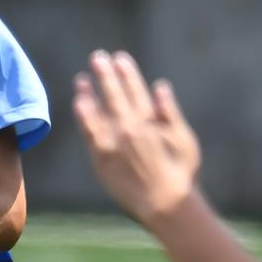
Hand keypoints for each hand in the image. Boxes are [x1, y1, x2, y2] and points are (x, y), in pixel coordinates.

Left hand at [72, 50, 202, 225]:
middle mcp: (130, 126)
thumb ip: (169, 112)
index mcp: (151, 120)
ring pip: (98, 110)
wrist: (166, 204)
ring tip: (81, 79)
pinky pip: (89, 132)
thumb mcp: (184, 139)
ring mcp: (114, 141)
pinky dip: (84, 116)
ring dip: (90, 92)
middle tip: (97, 57)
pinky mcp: (102, 158)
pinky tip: (78, 103)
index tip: (120, 58)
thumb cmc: (182, 174)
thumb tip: (160, 85)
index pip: (136, 89)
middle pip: (114, 94)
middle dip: (106, 74)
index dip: (127, 72)